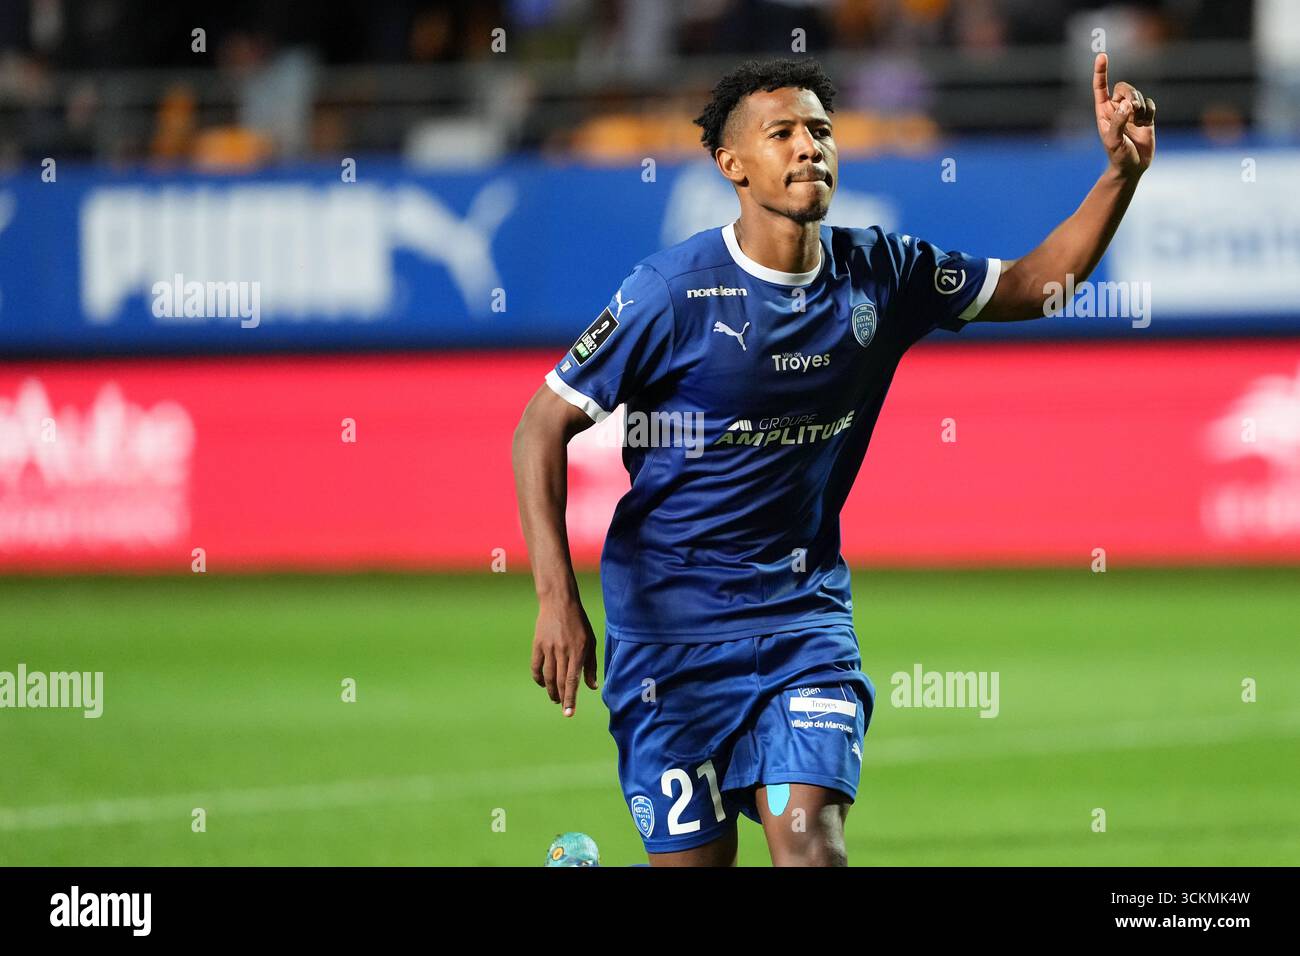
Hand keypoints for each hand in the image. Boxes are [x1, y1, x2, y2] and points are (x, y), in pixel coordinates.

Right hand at [530, 598, 597, 716]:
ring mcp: (548, 648)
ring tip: (555, 698)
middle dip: (561, 698)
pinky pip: (536, 667)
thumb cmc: (579, 623)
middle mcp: (563, 651)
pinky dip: (539, 678)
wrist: (559, 602)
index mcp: (578, 651)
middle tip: (563, 707)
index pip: (572, 681)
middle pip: (559, 682)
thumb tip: (592, 687)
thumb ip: (591, 665)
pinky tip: (543, 684)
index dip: (570, 699)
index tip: (568, 713)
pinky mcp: (538, 644)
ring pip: (547, 677)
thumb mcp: (591, 642)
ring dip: (551, 690)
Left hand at [1093, 53, 1155, 177]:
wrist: (1133, 167)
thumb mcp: (1114, 141)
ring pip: (1139, 95)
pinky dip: (1149, 111)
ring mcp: (1132, 112)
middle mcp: (1117, 109)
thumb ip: (1119, 121)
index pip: (1100, 87)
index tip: (1102, 56)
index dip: (1101, 72)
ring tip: (1138, 122)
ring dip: (1140, 107)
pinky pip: (1151, 104)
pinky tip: (1145, 123)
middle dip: (1131, 94)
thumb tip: (1128, 104)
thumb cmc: (1118, 155)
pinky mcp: (1146, 116)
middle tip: (1133, 108)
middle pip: (1124, 88)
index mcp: (1103, 112)